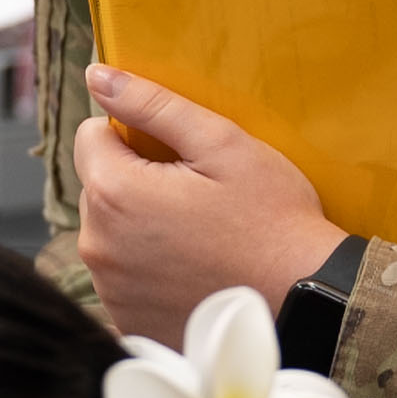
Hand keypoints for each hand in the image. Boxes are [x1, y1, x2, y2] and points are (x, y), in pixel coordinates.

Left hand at [73, 64, 342, 344]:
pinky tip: (194, 271)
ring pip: (111, 233)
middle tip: (197, 196)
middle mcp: (98, 246)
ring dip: (140, 227)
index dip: (133, 135)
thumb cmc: (271, 219)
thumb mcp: (220, 143)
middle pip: (98, 187)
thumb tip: (98, 76)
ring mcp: (111, 290)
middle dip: (136, 181)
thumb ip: (152, 104)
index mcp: (113, 193)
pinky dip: (150, 270)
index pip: (90, 136)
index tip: (177, 156)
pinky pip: (125, 277)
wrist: (306, 303)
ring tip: (200, 236)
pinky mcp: (128, 321)